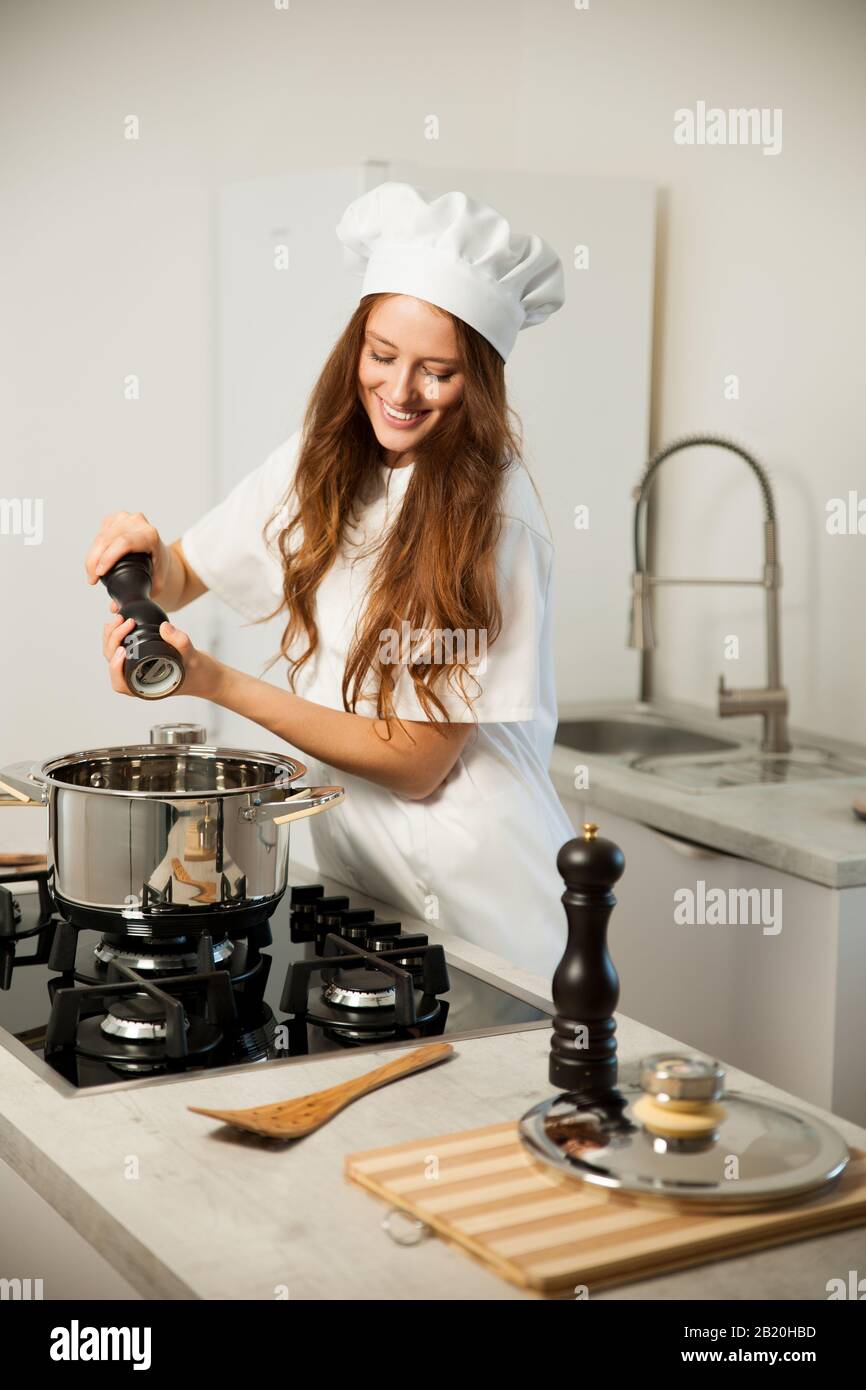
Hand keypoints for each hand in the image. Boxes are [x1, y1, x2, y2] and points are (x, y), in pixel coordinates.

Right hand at [85, 511, 170, 598]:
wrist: (163, 556)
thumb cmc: (159, 571)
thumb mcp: (155, 585)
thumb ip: (136, 596)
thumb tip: (113, 608)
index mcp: (150, 535)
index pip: (124, 543)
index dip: (108, 558)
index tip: (98, 574)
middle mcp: (138, 522)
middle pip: (108, 539)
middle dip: (95, 560)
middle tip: (91, 580)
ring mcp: (126, 518)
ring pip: (101, 536)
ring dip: (93, 556)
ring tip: (92, 575)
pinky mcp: (116, 518)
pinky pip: (100, 533)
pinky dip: (95, 548)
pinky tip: (95, 561)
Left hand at [102, 604, 220, 699]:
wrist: (208, 675)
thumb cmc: (200, 674)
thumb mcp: (192, 658)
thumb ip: (180, 643)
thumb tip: (165, 627)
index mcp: (144, 688)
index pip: (120, 683)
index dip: (115, 668)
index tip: (121, 650)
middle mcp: (137, 679)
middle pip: (113, 662)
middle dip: (112, 641)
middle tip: (123, 622)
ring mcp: (138, 667)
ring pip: (114, 653)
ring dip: (112, 635)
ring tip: (118, 619)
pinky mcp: (142, 656)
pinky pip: (124, 646)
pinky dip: (119, 634)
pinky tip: (121, 622)